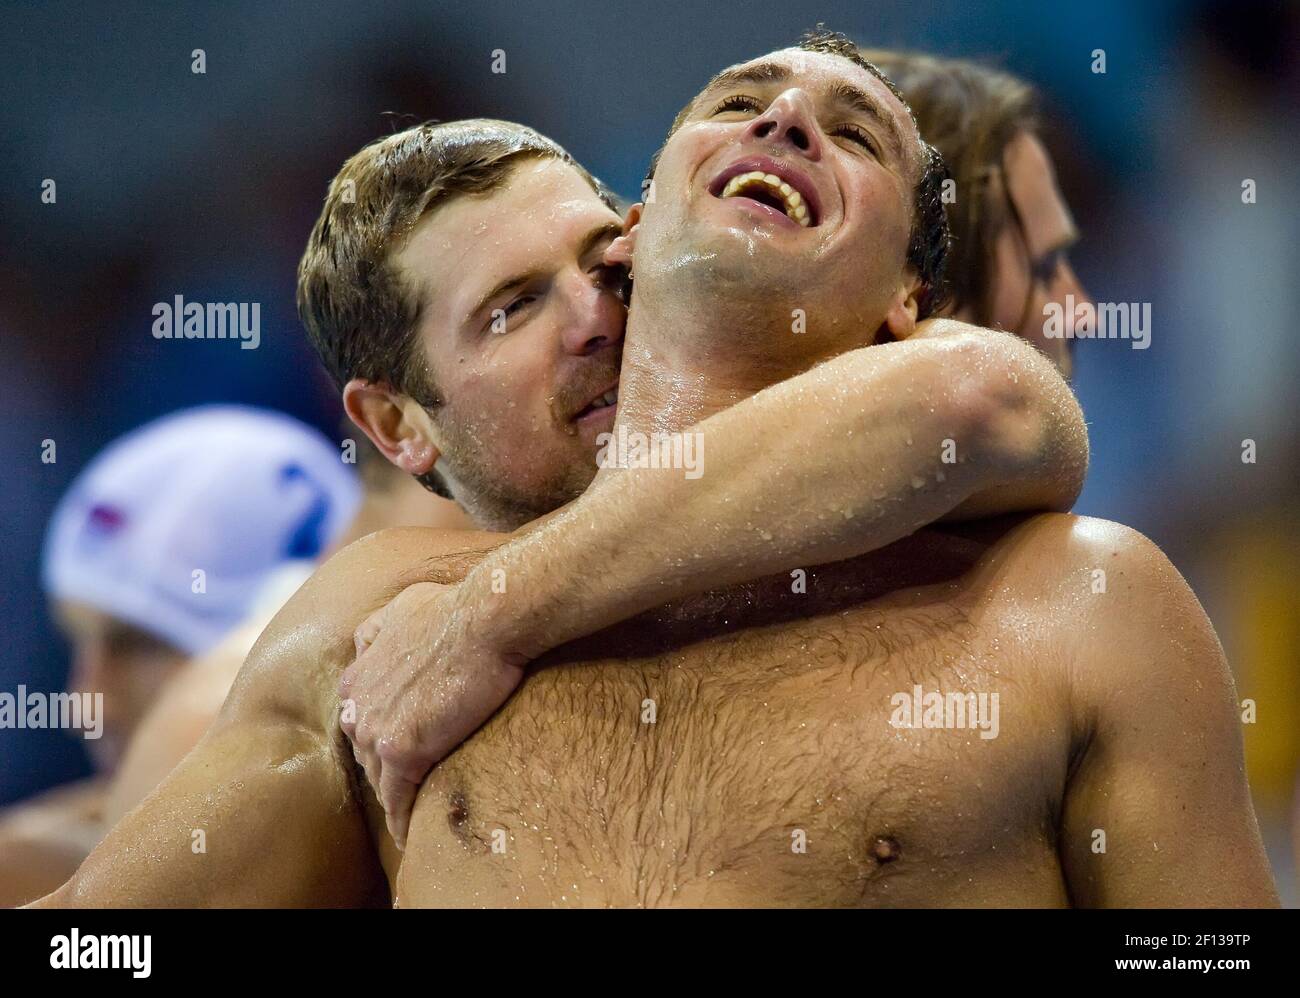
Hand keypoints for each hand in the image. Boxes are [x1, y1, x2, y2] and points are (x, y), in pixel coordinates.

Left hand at [339, 581, 526, 849]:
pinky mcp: (401, 752)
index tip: (400, 754)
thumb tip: (367, 639)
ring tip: (409, 819)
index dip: (381, 739)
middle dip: (385, 772)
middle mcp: (356, 706)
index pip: (362, 722)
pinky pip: (397, 799)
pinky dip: (402, 820)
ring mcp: (375, 730)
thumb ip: (378, 629)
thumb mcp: (402, 606)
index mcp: (355, 675)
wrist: (486, 618)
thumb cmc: (457, 606)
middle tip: (408, 792)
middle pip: (366, 755)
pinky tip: (409, 836)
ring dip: (394, 800)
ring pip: (379, 781)